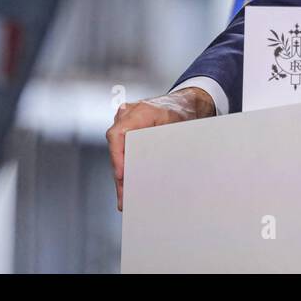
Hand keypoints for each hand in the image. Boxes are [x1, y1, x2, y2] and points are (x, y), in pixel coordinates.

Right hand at [106, 87, 215, 211]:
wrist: (183, 103)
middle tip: (124, 196)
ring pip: (118, 152)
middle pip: (116, 148)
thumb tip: (161, 168)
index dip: (117, 156)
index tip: (120, 175)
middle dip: (120, 174)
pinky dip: (126, 167)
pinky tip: (128, 185)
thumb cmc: (181, 111)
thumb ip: (165, 143)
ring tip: (125, 198)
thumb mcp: (176, 125)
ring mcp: (124, 122)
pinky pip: (122, 150)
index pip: (118, 134)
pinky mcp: (127, 131)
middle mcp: (127, 115)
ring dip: (122, 175)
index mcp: (139, 111)